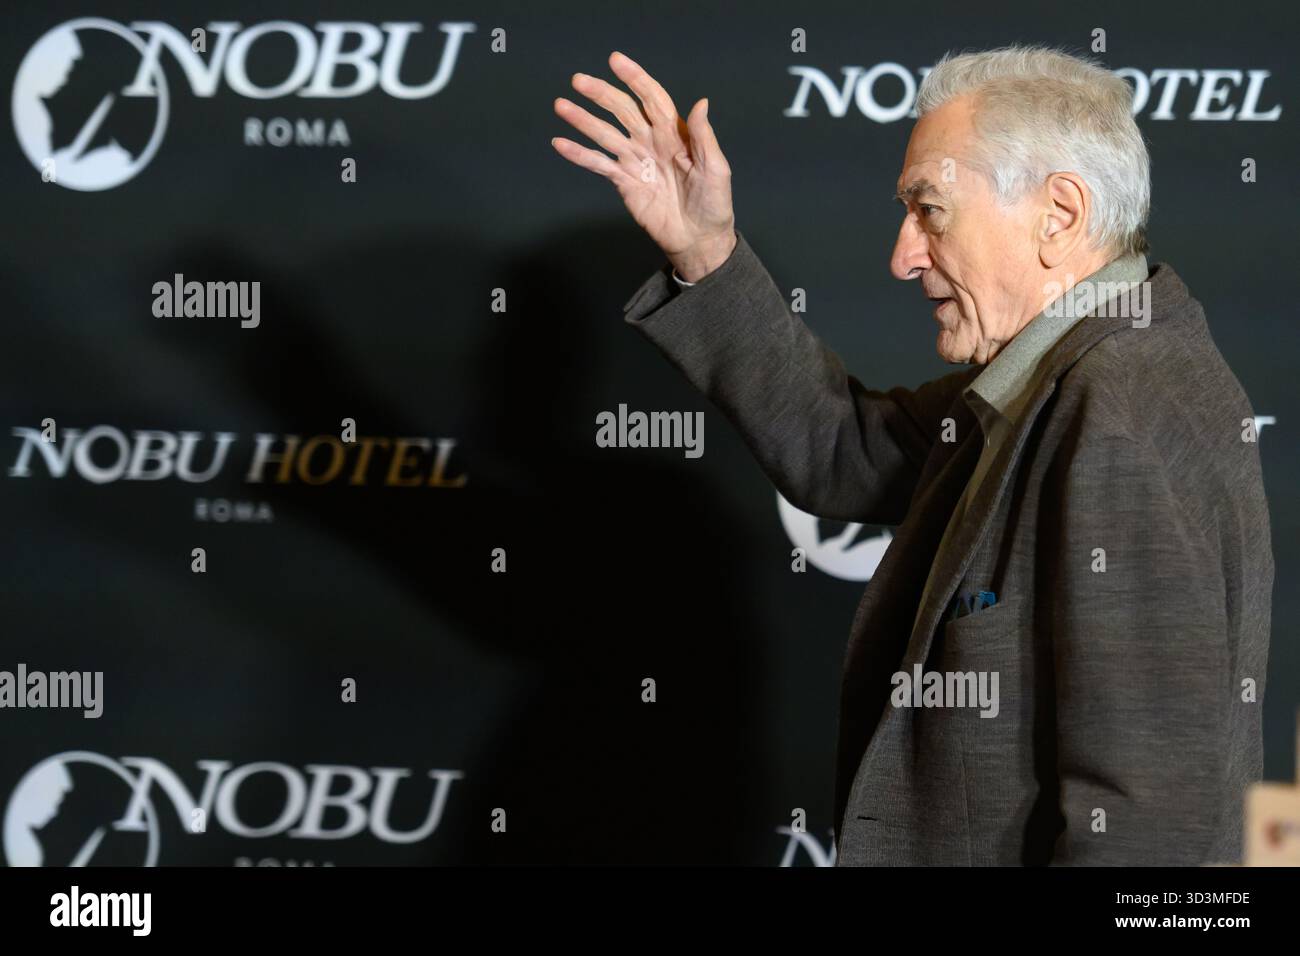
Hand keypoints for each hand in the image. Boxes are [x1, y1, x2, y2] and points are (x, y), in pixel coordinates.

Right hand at [552, 51, 736, 281]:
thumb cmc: (714, 203)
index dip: (635, 78)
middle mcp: (651, 141)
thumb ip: (704, 137)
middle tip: (578, 80)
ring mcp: (635, 160)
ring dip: (583, 120)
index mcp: (674, 133)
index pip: (652, 98)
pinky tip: (560, 143)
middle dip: (601, 94)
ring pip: (605, 133)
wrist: (699, 239)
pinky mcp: (624, 182)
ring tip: (561, 105)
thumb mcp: (716, 168)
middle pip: (623, 110)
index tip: (615, 61)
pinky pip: (598, 164)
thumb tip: (701, 102)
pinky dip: (579, 154)